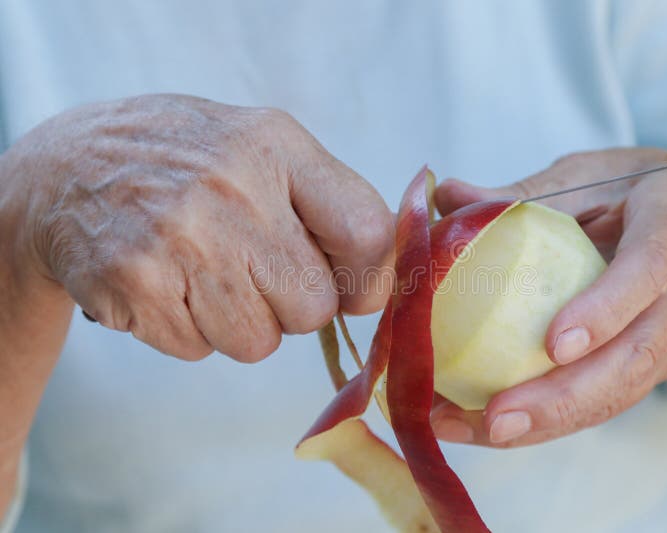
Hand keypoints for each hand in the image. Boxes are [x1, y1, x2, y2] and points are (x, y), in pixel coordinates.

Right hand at [4, 94, 393, 361]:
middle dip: (292, 305)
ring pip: (258, 341)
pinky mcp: (135, 285)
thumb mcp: (261, 146)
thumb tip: (378, 285)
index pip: (364, 231)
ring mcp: (178, 238)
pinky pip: (200, 349)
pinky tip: (168, 283)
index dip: (370, 279)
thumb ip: (327, 202)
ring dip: (239, 322)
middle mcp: (230, 188)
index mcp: (274, 146)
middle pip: (313, 307)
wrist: (68, 170)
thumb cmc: (186, 163)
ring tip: (205, 273)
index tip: (354, 289)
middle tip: (254, 270)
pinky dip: (190, 330)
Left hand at [430, 148, 666, 445]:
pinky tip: (489, 428)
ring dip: (550, 423)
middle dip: (566, 397)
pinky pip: (604, 402)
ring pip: (620, 392)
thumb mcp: (588, 176)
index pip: (652, 265)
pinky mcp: (652, 368)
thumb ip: (522, 193)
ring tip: (481, 432)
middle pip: (637, 355)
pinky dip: (548, 422)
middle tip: (498, 418)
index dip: (607, 308)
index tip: (555, 345)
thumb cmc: (635, 193)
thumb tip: (444, 197)